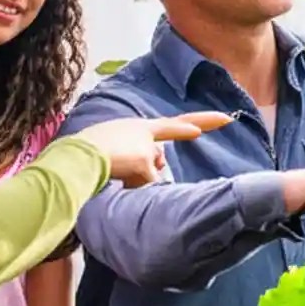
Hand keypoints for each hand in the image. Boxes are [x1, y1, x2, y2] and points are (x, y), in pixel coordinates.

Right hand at [78, 112, 231, 187]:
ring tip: (114, 170)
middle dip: (207, 121)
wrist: (76, 155)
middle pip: (182, 126)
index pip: (172, 124)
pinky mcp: (144, 162)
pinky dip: (133, 188)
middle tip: (229, 118)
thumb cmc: (86, 153)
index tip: (219, 119)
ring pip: (153, 172)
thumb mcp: (113, 149)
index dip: (194, 123)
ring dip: (139, 177)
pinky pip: (145, 185)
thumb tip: (156, 169)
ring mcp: (147, 146)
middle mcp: (145, 132)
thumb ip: (139, 156)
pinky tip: (118, 180)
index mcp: (137, 128)